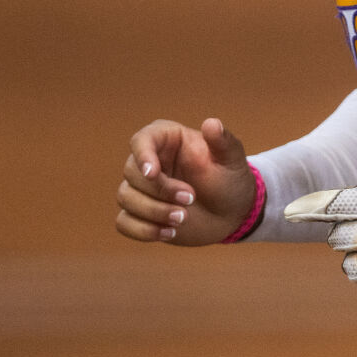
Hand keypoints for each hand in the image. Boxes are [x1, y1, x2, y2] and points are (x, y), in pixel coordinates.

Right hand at [116, 117, 254, 245]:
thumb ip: (223, 141)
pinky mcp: (139, 214)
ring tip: (183, 218)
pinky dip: (143, 230)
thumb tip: (212, 123)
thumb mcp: (231, 158)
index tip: (153, 173)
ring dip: (153, 211)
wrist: (231, 212)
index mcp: (168, 139)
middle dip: (160, 190)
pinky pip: (124, 223)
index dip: (143, 155)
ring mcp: (142, 189)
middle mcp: (150, 161)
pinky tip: (169, 233)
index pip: (142, 140)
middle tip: (191, 199)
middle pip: (132, 172)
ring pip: (126, 197)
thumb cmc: (229, 178)